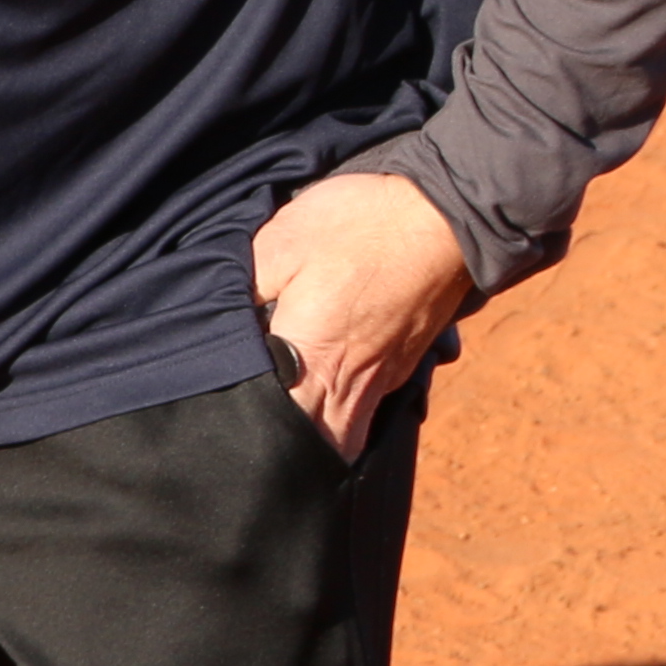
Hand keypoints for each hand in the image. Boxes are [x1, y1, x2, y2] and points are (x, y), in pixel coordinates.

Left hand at [248, 172, 473, 462]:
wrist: (446, 211)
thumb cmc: (358, 226)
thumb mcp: (278, 245)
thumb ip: (242, 292)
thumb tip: (219, 320)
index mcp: (318, 363)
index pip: (283, 434)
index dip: (255, 440)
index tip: (230, 428)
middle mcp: (359, 385)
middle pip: (324, 452)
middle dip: (292, 454)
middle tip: (258, 438)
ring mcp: (390, 376)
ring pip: (352, 433)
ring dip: (322, 432)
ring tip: (288, 416)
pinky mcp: (408, 360)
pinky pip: (374, 403)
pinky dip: (349, 406)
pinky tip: (326, 383)